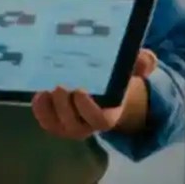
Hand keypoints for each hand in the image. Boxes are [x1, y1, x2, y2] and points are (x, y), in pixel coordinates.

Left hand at [31, 49, 158, 139]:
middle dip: (64, 105)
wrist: (101, 87)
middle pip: (73, 123)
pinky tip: (38, 94)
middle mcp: (88, 124)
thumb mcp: (131, 67)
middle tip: (58, 84)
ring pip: (57, 124)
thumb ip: (141, 63)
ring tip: (45, 87)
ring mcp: (69, 125)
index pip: (100, 119)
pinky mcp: (54, 121)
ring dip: (49, 107)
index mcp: (109, 114)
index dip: (88, 108)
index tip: (80, 90)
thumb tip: (146, 58)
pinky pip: (46, 121)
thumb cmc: (115, 77)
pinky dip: (40, 110)